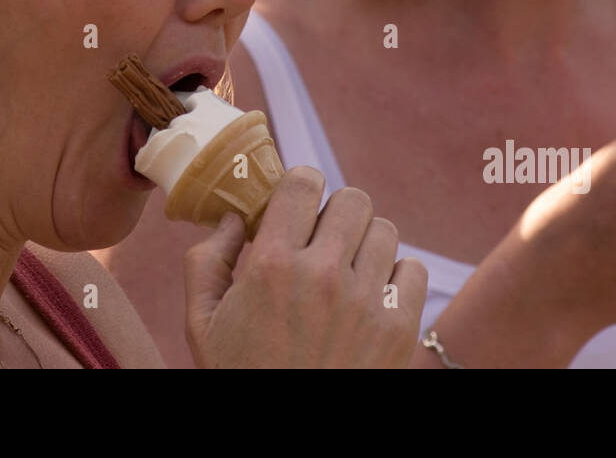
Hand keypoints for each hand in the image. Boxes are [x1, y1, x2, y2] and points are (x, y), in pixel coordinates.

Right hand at [181, 167, 426, 367]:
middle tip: (322, 241)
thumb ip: (206, 260)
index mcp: (271, 265)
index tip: (296, 206)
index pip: (304, 182)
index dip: (300, 187)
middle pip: (352, 199)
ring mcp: (366, 303)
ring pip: (385, 231)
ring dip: (365, 244)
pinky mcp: (398, 330)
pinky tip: (371, 297)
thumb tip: (234, 217)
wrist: (284, 440)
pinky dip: (396, 277)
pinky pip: (414, 270)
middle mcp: (322, 276)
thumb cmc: (239, 376)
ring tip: (347, 271)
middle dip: (335, 213)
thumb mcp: (202, 323)